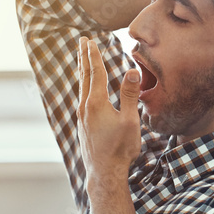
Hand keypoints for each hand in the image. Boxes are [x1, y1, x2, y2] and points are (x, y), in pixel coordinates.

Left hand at [77, 37, 141, 184]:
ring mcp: (82, 117)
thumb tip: (131, 71)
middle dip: (84, 57)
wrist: (103, 173)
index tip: (91, 40)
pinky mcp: (83, 125)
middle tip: (82, 41)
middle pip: (84, 76)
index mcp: (96, 103)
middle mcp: (85, 107)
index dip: (94, 55)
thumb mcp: (129, 121)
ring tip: (83, 59)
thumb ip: (129, 95)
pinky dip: (84, 86)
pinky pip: (82, 98)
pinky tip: (86, 89)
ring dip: (83, 70)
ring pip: (82, 87)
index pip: (96, 72)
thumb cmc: (119, 149)